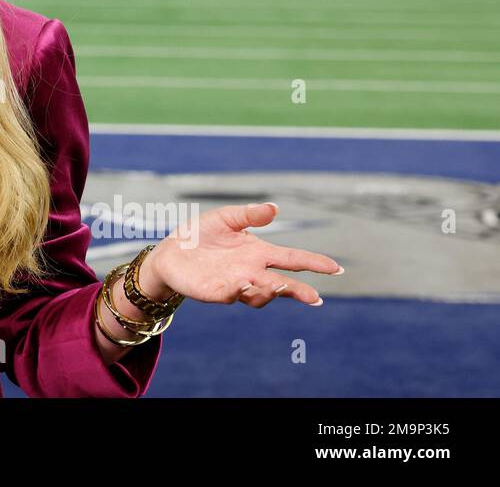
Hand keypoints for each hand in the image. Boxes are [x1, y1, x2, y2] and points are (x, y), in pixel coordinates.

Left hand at [145, 203, 341, 307]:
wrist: (170, 252)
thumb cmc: (200, 235)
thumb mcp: (225, 219)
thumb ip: (249, 215)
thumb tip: (275, 208)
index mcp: (258, 252)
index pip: (292, 258)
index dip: (314, 263)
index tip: (336, 268)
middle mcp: (252, 271)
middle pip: (283, 283)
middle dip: (299, 291)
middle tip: (314, 298)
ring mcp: (236, 284)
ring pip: (261, 294)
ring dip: (270, 291)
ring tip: (277, 286)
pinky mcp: (217, 292)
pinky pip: (233, 294)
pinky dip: (242, 291)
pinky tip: (245, 283)